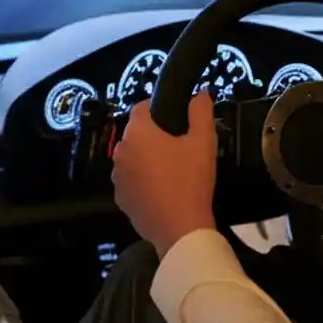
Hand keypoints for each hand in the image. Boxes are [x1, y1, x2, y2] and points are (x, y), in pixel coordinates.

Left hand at [111, 91, 217, 257]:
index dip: (159, 109)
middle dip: (154, 136)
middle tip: (180, 147)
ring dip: (146, 159)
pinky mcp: (120, 199)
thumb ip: (201, 111)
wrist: (180, 228)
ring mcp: (118, 177)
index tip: (177, 120)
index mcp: (138, 132)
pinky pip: (131, 181)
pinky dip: (142, 181)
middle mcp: (120, 151)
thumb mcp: (203, 141)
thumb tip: (200, 93)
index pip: (141, 107)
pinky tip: (162, 190)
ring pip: (133, 158)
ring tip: (171, 171)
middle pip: (137, 134)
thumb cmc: (191, 180)